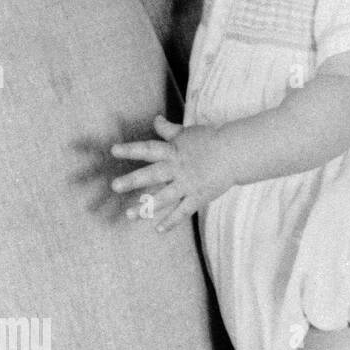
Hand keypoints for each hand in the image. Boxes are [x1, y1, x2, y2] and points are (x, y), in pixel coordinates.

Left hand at [110, 115, 232, 231]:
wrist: (235, 153)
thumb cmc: (210, 140)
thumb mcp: (187, 132)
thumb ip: (168, 129)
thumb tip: (155, 119)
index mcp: (173, 151)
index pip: (149, 149)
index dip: (131, 150)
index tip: (114, 151)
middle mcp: (177, 168)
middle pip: (152, 175)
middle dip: (133, 180)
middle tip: (115, 186)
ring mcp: (188, 184)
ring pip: (165, 197)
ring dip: (147, 207)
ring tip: (129, 215)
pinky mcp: (198, 197)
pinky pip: (183, 211)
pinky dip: (172, 221)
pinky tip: (158, 230)